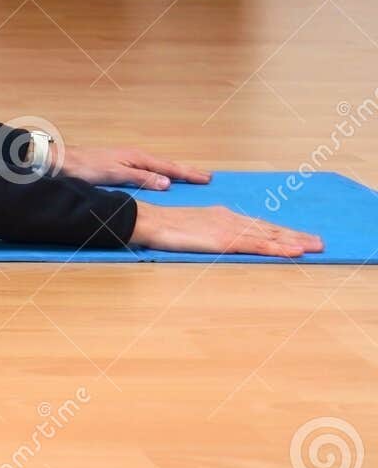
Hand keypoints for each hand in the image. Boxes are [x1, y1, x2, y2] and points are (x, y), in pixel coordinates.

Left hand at [57, 145, 210, 190]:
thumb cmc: (87, 167)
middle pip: (167, 164)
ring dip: (175, 170)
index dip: (188, 174)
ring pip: (158, 165)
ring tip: (189, 175)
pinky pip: (148, 167)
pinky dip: (161, 171)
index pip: (169, 167)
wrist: (64, 161)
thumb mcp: (116, 174)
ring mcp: (128, 158)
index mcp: (137, 158)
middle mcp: (135, 156)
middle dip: (186, 170)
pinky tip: (160, 176)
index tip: (206, 178)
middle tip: (206, 176)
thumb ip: (142, 178)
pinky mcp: (120, 163)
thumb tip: (168, 182)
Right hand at [132, 201, 322, 258]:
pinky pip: (258, 244)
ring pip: (269, 235)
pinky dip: (278, 247)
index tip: (296, 236)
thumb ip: (205, 232)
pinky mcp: (225, 240)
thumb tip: (212, 239)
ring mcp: (229, 228)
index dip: (278, 231)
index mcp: (221, 216)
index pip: (256, 224)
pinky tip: (294, 251)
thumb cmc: (162, 226)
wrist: (150, 221)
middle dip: (294, 235)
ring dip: (294, 240)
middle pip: (268, 227)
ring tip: (315, 246)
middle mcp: (229, 219)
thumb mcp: (188, 228)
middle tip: (317, 242)